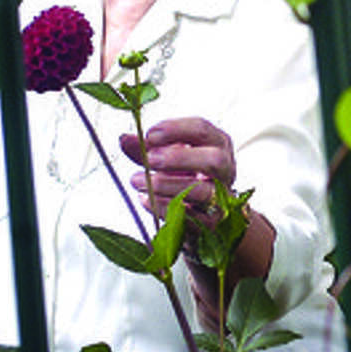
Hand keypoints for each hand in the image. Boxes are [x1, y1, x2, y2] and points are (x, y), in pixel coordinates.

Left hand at [120, 117, 235, 227]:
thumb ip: (150, 148)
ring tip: (138, 181)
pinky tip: (147, 201)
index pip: (202, 129)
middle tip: (150, 159)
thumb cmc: (189, 175)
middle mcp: (226, 169)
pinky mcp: (212, 222)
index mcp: (218, 144)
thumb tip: (124, 139)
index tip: (149, 135)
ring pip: (202, 191)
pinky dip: (165, 208)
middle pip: (213, 160)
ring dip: (166, 185)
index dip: (176, 129)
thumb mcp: (171, 155)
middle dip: (179, 158)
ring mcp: (222, 197)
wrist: (205, 213)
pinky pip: (191, 218)